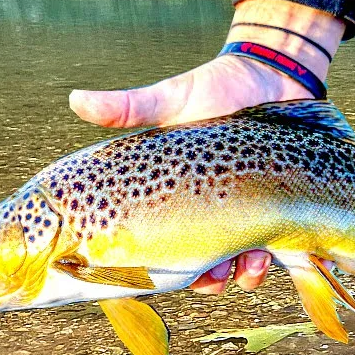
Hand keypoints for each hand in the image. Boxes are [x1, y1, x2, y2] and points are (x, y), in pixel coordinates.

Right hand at [69, 0, 343, 293]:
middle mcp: (208, 211)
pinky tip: (265, 255)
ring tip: (242, 265)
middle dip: (201, 278)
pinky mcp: (278, 210)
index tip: (150, 272)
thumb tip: (76, 99)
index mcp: (175, 195)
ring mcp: (244, 213)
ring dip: (236, 275)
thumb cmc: (218, 88)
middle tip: (204, 276)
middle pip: (197, 265)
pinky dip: (265, 262)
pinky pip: (271, 252)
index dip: (151, 263)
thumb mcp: (171, 99)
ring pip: (235, 267)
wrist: (274, 76)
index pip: (155, 240)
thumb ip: (129, 107)